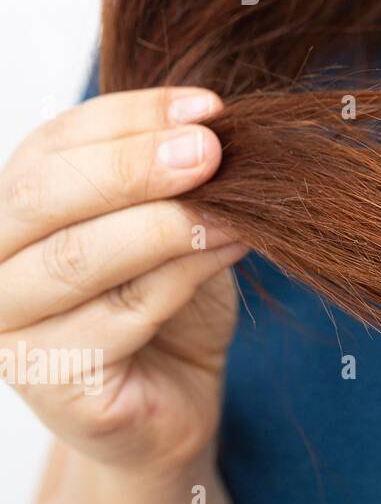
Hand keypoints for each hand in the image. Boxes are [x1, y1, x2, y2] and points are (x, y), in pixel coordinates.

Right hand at [1, 87, 244, 482]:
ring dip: (171, 224)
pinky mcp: (50, 382)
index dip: (132, 116)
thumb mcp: (170, 222)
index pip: (54, 142)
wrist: (176, 397)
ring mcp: (8, 329)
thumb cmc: (165, 301)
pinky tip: (229, 251)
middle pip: (44, 195)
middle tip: (210, 151)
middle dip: (133, 165)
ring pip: (81, 257)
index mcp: (11, 209)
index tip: (208, 107)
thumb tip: (213, 128)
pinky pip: (122, 314)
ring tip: (235, 208)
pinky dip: (186, 275)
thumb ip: (175, 180)